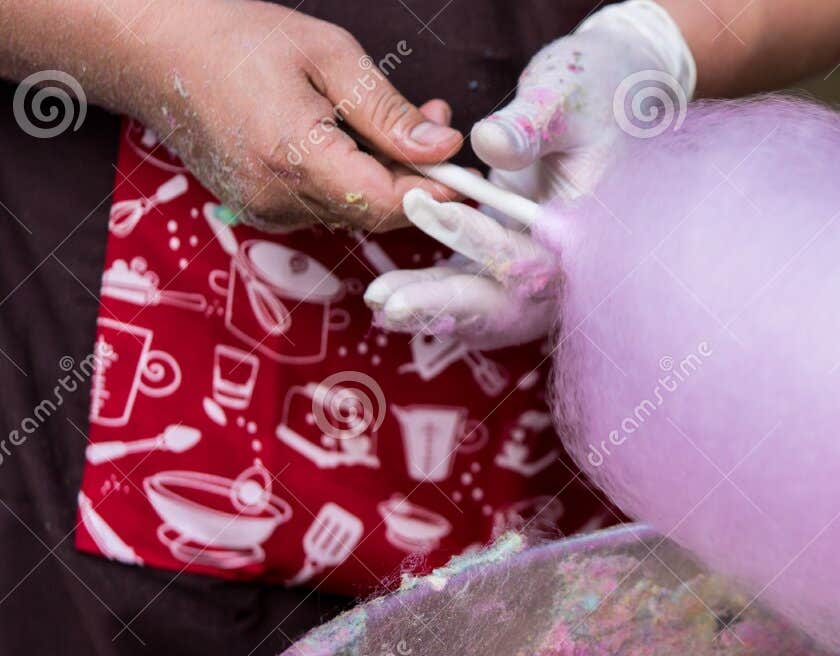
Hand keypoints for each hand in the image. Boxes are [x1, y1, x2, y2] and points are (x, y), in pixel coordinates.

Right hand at [132, 0, 464, 230]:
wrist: (153, 49)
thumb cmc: (235, 38)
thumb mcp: (327, 56)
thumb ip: (388, 111)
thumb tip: (442, 146)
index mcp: (295, 157)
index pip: (388, 202)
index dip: (434, 193)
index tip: (465, 172)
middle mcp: (279, 198)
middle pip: (377, 213)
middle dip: (417, 179)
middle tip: (438, 125)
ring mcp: (265, 210)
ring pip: (355, 211)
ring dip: (387, 176)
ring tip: (398, 122)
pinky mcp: (260, 209)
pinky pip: (327, 205)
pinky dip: (353, 179)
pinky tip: (354, 138)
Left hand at [364, 1, 696, 347]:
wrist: (608, 100)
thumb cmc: (592, 92)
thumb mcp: (561, 96)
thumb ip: (529, 124)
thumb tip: (490, 144)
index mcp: (591, 228)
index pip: (539, 257)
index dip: (484, 242)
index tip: (427, 207)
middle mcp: (569, 260)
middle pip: (514, 305)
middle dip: (452, 307)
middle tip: (390, 304)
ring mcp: (541, 265)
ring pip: (492, 308)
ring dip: (437, 310)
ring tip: (380, 302)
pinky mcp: (514, 258)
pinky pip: (477, 290)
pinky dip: (437, 297)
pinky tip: (391, 295)